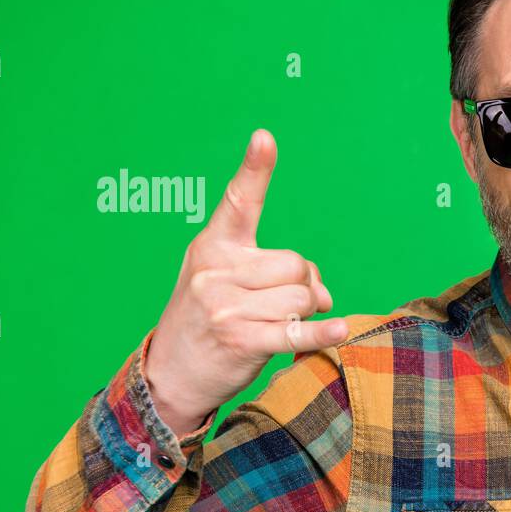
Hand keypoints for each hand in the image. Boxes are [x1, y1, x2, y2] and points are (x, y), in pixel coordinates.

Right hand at [144, 130, 348, 434]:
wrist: (171, 374)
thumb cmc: (206, 320)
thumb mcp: (221, 280)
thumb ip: (270, 271)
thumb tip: (323, 291)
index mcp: (211, 247)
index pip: (238, 202)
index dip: (255, 169)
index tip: (266, 138)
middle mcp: (216, 271)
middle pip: (296, 263)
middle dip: (305, 283)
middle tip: (291, 303)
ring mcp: (228, 307)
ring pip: (303, 295)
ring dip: (307, 312)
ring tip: (281, 324)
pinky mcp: (244, 340)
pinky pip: (298, 330)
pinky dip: (322, 332)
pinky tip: (339, 330)